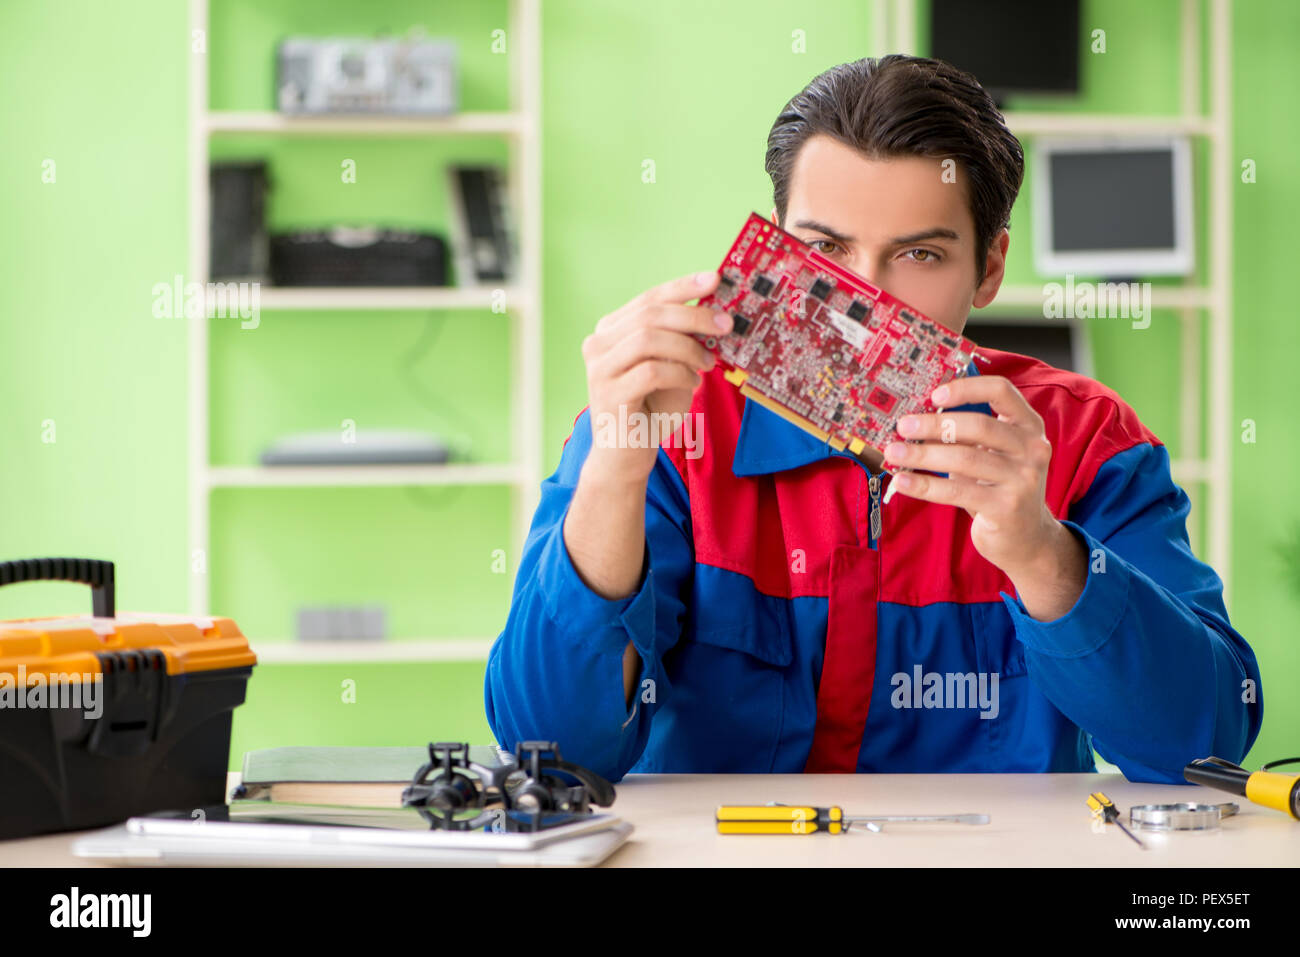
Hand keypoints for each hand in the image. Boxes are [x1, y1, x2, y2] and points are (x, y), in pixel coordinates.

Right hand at [580, 270, 731, 485]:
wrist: (625, 456)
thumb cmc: (651, 410)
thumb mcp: (671, 367)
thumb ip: (683, 341)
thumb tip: (716, 315)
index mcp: (611, 331)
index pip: (649, 298)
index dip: (683, 286)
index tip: (715, 279)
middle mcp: (598, 344)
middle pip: (649, 315)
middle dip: (693, 316)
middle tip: (726, 324)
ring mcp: (599, 369)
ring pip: (648, 339)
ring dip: (688, 348)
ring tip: (708, 363)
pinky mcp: (609, 395)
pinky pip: (651, 371)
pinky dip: (679, 374)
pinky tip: (692, 384)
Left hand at [881, 375, 1086, 619]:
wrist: (1026, 538)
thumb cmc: (999, 488)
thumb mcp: (992, 455)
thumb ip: (966, 436)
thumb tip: (916, 420)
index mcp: (1028, 426)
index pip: (1001, 391)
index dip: (966, 388)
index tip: (934, 395)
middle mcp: (1032, 448)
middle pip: (979, 426)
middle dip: (935, 424)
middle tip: (903, 426)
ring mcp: (1023, 479)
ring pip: (965, 458)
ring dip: (923, 454)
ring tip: (893, 453)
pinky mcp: (1006, 507)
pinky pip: (957, 491)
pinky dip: (925, 485)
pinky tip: (903, 481)